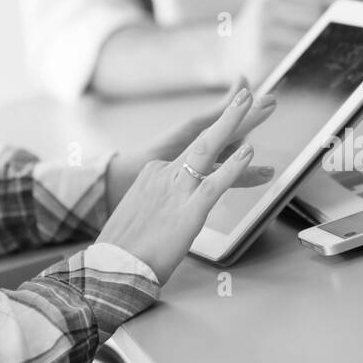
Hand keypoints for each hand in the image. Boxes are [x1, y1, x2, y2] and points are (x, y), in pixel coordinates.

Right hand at [97, 87, 263, 284]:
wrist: (110, 268)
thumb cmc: (124, 250)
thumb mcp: (137, 213)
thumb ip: (154, 203)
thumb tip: (162, 208)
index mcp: (154, 175)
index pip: (192, 154)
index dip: (218, 141)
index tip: (235, 128)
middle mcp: (165, 175)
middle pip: (203, 140)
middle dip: (229, 116)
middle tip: (247, 94)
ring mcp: (177, 191)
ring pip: (210, 150)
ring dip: (233, 124)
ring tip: (253, 102)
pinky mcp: (188, 211)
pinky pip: (215, 184)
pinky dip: (234, 167)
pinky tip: (249, 153)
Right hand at [226, 0, 362, 80]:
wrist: (221, 53)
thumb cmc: (265, 28)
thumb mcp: (289, 6)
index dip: (342, 9)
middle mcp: (266, 6)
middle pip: (316, 20)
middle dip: (332, 33)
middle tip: (354, 43)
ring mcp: (262, 32)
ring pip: (310, 43)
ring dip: (323, 53)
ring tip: (327, 58)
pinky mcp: (261, 58)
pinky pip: (298, 62)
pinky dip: (308, 66)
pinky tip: (310, 69)